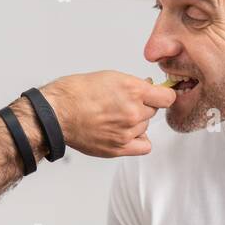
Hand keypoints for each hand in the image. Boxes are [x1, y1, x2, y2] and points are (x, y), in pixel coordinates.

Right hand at [40, 71, 174, 157]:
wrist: (56, 114)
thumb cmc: (75, 93)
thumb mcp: (109, 76)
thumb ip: (133, 84)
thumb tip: (148, 87)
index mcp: (133, 90)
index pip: (167, 97)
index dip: (162, 95)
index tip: (158, 95)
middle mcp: (133, 112)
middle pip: (154, 111)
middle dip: (143, 106)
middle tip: (124, 104)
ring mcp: (127, 131)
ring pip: (145, 127)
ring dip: (136, 123)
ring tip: (115, 117)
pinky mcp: (119, 148)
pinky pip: (144, 146)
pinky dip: (138, 141)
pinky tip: (127, 134)